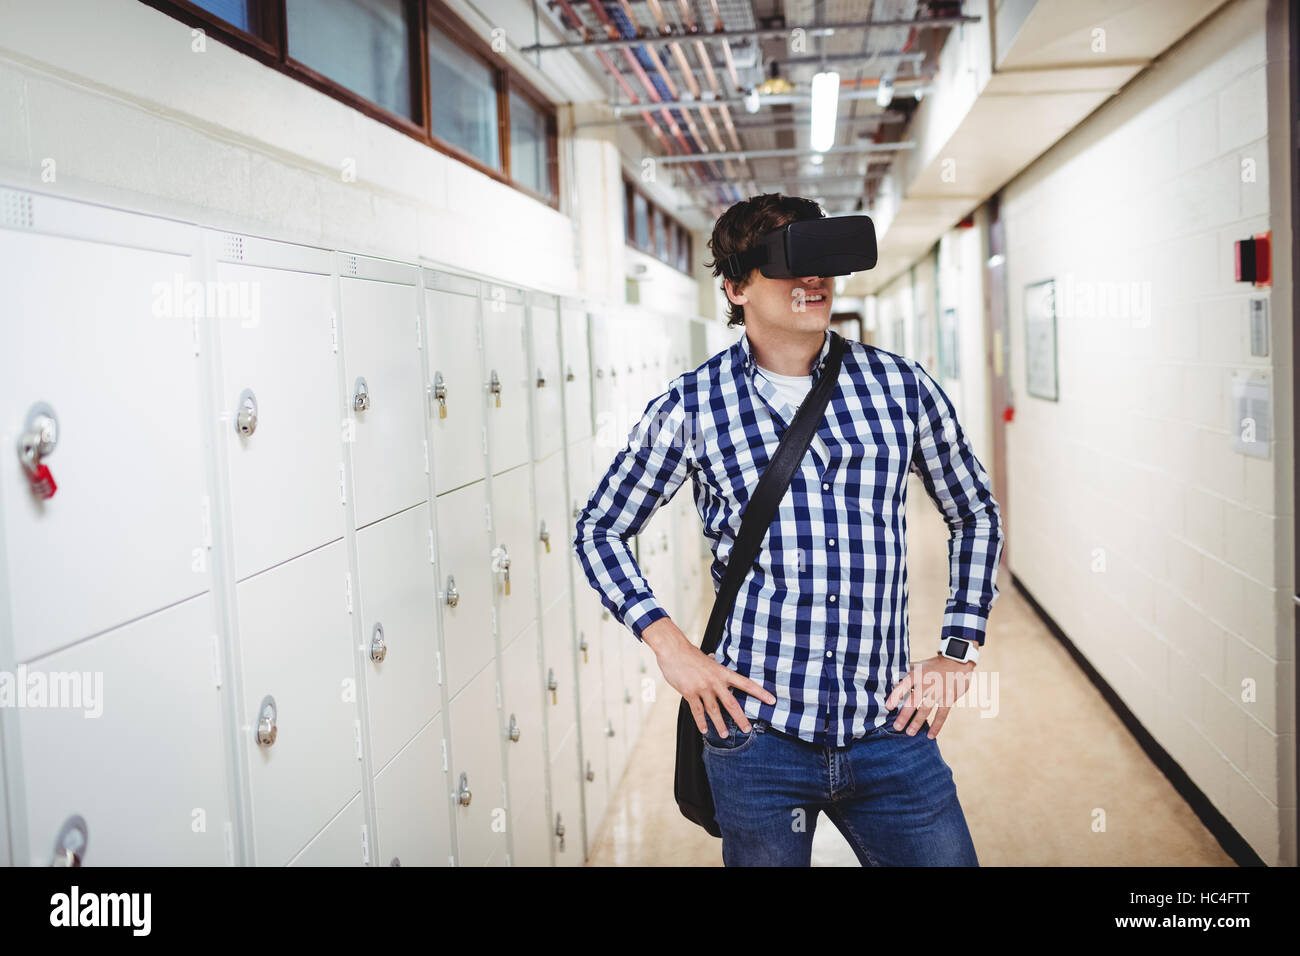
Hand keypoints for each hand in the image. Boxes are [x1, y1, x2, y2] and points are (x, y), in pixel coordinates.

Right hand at [641, 617, 775, 735]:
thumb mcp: (705, 658)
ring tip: (725, 735)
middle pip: (732, 703)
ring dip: (720, 725)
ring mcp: (702, 688)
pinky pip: (697, 711)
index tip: (772, 701)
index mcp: (722, 672)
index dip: (760, 693)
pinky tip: (704, 730)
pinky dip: (701, 722)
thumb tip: (713, 658)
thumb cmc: (689, 653)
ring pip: (714, 711)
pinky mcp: (690, 693)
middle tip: (747, 729)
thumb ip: (711, 662)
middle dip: (740, 718)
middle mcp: (715, 681)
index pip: (746, 684)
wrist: (673, 650)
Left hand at [884, 654, 976, 738]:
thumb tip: (888, 680)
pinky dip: (936, 726)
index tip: (887, 707)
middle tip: (896, 727)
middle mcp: (927, 683)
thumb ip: (905, 672)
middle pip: (914, 700)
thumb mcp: (919, 665)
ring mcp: (938, 691)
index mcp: (917, 674)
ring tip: (909, 733)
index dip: (896, 696)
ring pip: (926, 709)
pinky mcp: (949, 698)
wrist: (957, 661)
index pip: (904, 685)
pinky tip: (930, 735)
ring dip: (918, 722)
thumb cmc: (933, 665)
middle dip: (904, 715)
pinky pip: (942, 714)